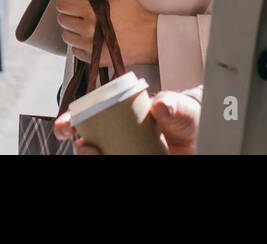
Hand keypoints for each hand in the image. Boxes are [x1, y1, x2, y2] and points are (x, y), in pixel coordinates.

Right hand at [53, 89, 200, 154]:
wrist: (201, 137)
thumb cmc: (184, 117)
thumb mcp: (179, 107)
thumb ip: (172, 103)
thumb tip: (160, 107)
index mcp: (114, 117)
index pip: (83, 119)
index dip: (67, 124)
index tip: (65, 128)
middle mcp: (114, 138)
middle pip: (87, 147)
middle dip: (81, 150)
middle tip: (89, 149)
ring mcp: (123, 153)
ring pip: (101, 159)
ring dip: (93, 160)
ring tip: (101, 156)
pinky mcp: (133, 163)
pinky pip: (117, 164)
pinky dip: (113, 163)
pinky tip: (117, 160)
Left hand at [57, 0, 156, 66]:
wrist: (149, 38)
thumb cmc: (136, 15)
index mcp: (91, 12)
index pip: (63, 7)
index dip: (65, 4)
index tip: (70, 5)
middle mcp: (87, 30)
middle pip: (63, 22)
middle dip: (69, 16)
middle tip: (79, 16)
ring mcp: (90, 46)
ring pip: (67, 38)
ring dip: (73, 31)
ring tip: (86, 28)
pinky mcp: (94, 59)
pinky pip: (76, 52)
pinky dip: (80, 45)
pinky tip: (91, 40)